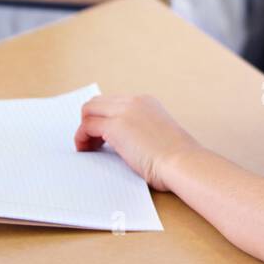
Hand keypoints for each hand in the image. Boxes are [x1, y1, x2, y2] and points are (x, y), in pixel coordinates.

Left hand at [75, 94, 200, 191]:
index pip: (113, 102)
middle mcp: (134, 101)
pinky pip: (86, 126)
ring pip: (89, 110)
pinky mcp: (115, 126)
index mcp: (146, 102)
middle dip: (89, 121)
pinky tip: (86, 151)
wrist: (182, 163)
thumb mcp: (158, 135)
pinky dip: (81, 138)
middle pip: (97, 103)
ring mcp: (124, 111)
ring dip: (84, 129)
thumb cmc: (176, 159)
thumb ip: (139, 130)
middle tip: (91, 142)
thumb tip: (121, 140)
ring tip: (88, 148)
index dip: (103, 118)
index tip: (100, 135)